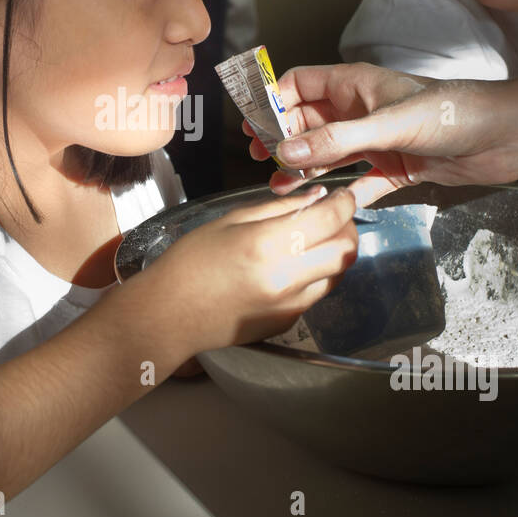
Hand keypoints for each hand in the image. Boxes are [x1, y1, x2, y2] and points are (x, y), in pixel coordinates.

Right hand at [147, 185, 359, 353]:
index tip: (345, 195)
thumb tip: (316, 198)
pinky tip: (296, 264)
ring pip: (337, 274)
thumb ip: (279, 209)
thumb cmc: (189, 262)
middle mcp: (286, 279)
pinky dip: (318, 274)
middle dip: (348, 228)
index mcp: (267, 245)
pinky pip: (318, 293)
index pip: (329, 219)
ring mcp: (290, 305)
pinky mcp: (288, 321)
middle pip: (345, 250)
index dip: (345, 202)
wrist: (169, 316)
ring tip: (317, 238)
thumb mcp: (230, 221)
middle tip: (337, 215)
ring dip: (336, 252)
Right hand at [244, 63, 517, 202]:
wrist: (507, 137)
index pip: (300, 84)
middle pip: (308, 121)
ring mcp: (378, 140)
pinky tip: (322, 206)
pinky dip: (339, 192)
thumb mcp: (389, 125)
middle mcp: (363, 110)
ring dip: (304, 168)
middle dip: (282, 138)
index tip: (252, 125)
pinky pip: (358, 181)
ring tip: (279, 187)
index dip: (273, 100)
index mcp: (357, 85)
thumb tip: (284, 152)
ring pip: (328, 153)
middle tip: (258, 159)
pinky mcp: (395, 167)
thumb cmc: (454, 113)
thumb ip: (335, 140)